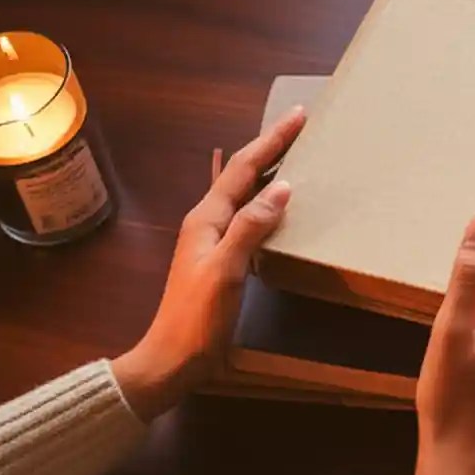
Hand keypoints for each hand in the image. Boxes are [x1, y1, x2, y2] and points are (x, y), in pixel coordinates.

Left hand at [111, 107, 305, 421]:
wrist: (174, 357)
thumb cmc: (198, 317)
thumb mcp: (226, 270)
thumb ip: (251, 227)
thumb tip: (283, 188)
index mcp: (207, 218)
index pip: (244, 168)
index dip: (272, 141)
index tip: (298, 117)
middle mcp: (208, 221)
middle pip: (243, 173)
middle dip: (271, 148)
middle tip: (300, 127)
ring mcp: (214, 239)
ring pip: (245, 192)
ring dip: (269, 170)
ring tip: (294, 153)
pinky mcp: (223, 256)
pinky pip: (246, 215)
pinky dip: (263, 199)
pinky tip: (271, 199)